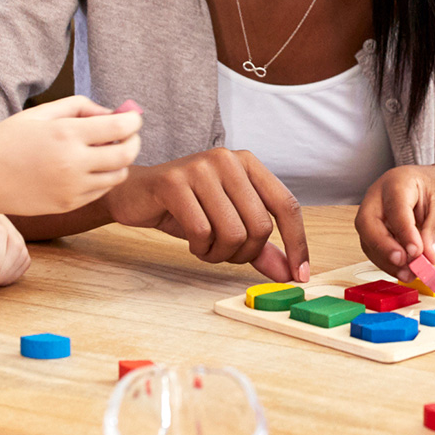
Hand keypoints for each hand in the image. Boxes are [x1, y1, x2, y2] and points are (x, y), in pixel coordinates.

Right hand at [0, 95, 142, 217]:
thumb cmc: (7, 141)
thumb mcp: (40, 113)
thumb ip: (79, 107)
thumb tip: (110, 112)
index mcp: (66, 135)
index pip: (121, 127)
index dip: (134, 119)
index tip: (132, 116)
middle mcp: (73, 164)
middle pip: (127, 153)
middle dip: (134, 140)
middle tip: (127, 134)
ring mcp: (72, 188)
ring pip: (118, 175)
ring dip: (120, 161)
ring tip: (106, 150)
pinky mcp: (69, 204)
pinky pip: (101, 190)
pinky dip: (104, 177)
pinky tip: (90, 167)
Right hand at [102, 149, 307, 282]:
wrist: (135, 195)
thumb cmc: (186, 208)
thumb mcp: (228, 225)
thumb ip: (260, 247)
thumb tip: (289, 274)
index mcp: (249, 164)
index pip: (287, 205)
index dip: (297, 244)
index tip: (299, 275)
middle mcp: (228, 159)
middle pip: (260, 225)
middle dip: (245, 253)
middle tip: (226, 255)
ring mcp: (201, 167)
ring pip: (233, 232)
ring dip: (220, 254)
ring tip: (207, 249)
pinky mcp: (174, 182)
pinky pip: (202, 232)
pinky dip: (201, 249)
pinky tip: (193, 244)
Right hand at [354, 164, 434, 275]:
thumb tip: (428, 257)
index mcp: (398, 181)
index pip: (395, 207)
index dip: (404, 231)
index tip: (416, 252)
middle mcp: (378, 195)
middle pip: (367, 222)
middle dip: (383, 247)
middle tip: (403, 263)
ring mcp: (372, 213)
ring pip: (368, 240)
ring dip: (386, 260)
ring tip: (410, 273)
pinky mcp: (374, 230)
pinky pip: (374, 249)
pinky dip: (388, 263)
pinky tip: (405, 271)